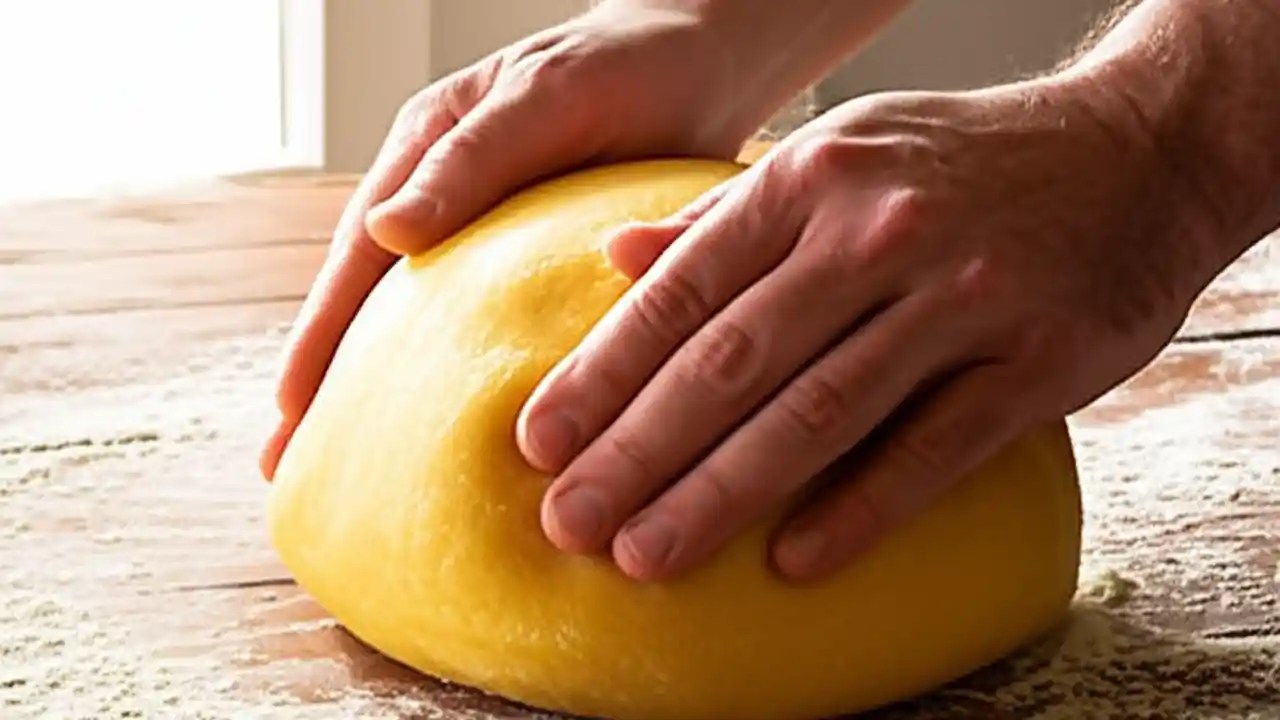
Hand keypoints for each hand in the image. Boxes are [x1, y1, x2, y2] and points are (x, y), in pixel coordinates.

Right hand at [260, 3, 792, 478]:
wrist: (701, 60)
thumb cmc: (622, 64)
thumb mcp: (542, 100)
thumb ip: (470, 162)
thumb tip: (385, 231)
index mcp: (427, 154)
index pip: (356, 259)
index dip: (321, 337)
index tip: (289, 411)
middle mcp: (447, 201)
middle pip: (373, 302)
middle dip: (332, 382)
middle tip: (287, 464)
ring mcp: (490, 235)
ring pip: (424, 322)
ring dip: (388, 389)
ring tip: (355, 466)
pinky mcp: (539, 261)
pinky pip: (487, 326)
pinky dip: (461, 375)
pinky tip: (455, 429)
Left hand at [517, 75, 1231, 581]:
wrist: (1138, 147)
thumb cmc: (963, 162)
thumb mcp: (839, 155)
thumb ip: (725, 214)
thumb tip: (616, 259)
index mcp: (813, 181)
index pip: (684, 289)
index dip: (604, 372)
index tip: (540, 442)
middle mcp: (877, 233)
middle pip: (732, 361)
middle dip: (638, 452)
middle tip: (569, 523)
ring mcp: (961, 296)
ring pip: (817, 414)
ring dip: (720, 495)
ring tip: (646, 556)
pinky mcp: (1036, 360)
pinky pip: (931, 450)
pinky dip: (858, 510)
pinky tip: (792, 561)